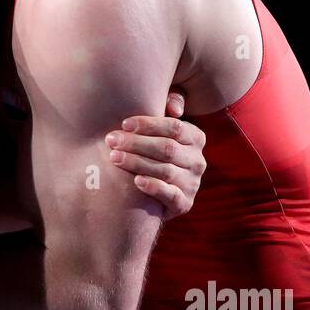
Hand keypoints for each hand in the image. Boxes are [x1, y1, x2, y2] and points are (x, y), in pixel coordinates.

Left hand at [105, 89, 206, 220]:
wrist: (154, 192)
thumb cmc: (152, 148)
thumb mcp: (160, 127)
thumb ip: (168, 106)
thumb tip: (174, 108)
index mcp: (195, 138)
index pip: (175, 127)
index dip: (148, 124)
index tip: (124, 124)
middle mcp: (198, 160)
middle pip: (167, 148)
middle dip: (136, 143)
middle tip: (111, 140)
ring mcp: (192, 183)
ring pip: (165, 171)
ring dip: (137, 163)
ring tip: (114, 157)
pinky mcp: (184, 204)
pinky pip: (171, 196)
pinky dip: (153, 187)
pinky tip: (135, 181)